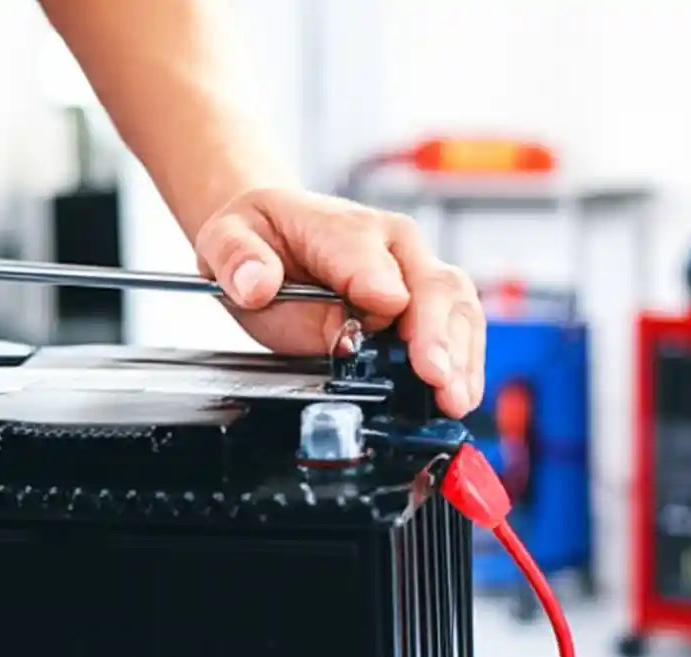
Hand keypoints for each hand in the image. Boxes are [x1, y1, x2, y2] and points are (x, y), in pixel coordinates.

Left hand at [193, 187, 484, 417]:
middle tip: (435, 377)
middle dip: (436, 334)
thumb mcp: (227, 238)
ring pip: (455, 306)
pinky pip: (457, 327)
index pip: (366, 256)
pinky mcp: (425, 303)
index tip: (383, 314)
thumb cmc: (260, 238)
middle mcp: (392, 244)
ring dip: (460, 355)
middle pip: (430, 284)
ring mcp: (415, 272)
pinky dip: (463, 362)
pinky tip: (458, 393)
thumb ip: (238, 257)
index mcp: (341, 225)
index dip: (376, 286)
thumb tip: (257, 283)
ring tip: (455, 397)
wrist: (274, 234)